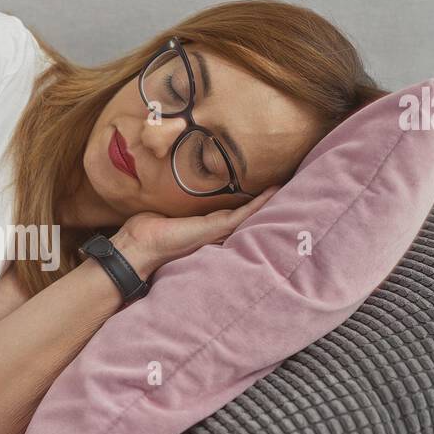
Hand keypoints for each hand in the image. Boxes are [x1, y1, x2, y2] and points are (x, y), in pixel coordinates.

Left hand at [112, 183, 280, 276]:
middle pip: (251, 216)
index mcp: (209, 226)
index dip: (254, 201)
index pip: (237, 212)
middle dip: (271, 204)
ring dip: (271, 202)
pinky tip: (276, 191)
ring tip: (292, 187)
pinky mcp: (217, 228)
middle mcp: (218, 230)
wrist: (141, 246)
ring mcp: (220, 230)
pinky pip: (245, 213)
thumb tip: (174, 190)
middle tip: (293, 188)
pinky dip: (261, 202)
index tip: (271, 187)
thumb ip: (178, 203)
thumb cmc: (150, 231)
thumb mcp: (168, 210)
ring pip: (252, 215)